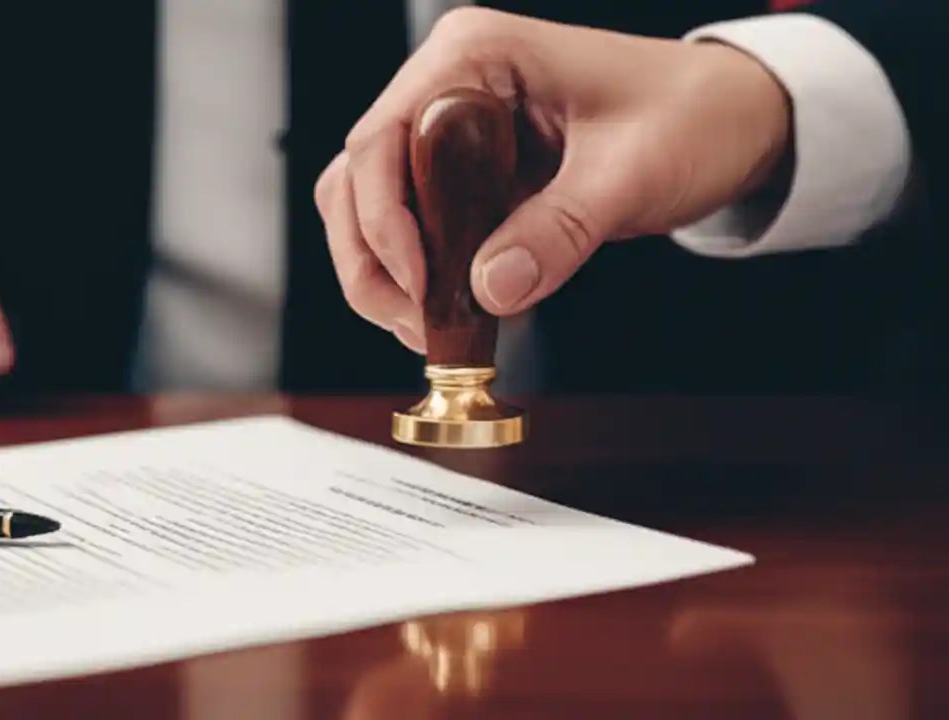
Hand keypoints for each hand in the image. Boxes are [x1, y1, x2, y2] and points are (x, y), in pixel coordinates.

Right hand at [315, 8, 791, 351]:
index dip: (383, 220)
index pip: (381, 139)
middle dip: (373, 259)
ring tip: (425, 326)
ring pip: (368, 205)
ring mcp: (450, 130)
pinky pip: (411, 225)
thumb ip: (560, 230)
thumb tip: (490, 289)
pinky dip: (414, 273)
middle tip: (413, 322)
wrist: (733, 119)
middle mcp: (447, 85)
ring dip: (381, 272)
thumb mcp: (633, 172)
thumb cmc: (692, 114)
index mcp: (474, 55)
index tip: (418, 283)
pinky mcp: (465, 172)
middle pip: (357, 177)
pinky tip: (447, 309)